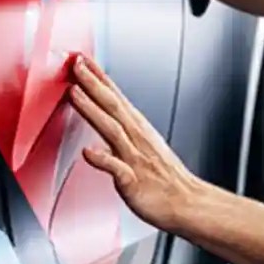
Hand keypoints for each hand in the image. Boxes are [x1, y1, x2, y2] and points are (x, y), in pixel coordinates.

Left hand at [69, 54, 205, 232]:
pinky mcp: (134, 182)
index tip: (83, 60)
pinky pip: (117, 169)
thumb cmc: (165, 178)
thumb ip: (123, 129)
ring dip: (92, 110)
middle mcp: (136, 139)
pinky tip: (88, 152)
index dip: (99, 78)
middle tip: (76, 64)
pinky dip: (103, 159)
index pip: (116, 97)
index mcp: (138, 130)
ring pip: (112, 129)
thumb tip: (107, 114)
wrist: (188, 204)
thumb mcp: (144, 145)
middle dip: (93, 84)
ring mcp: (135, 159)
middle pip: (112, 106)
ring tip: (75, 93)